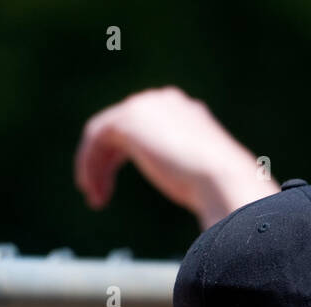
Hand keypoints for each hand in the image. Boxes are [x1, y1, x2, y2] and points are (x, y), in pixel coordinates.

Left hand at [75, 86, 279, 229]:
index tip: (115, 187)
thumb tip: (193, 193)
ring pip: (104, 135)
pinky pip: (96, 137)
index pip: (142, 128)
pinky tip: (91, 190)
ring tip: (94, 199)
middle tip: (97, 195)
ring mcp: (145, 106)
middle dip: (105, 163)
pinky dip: (88, 163)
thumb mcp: (201, 178)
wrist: (221, 179)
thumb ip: (188, 173)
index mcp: (184, 112)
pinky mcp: (128, 119)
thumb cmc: (219, 189)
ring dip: (95, 168)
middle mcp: (163, 102)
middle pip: (120, 129)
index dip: (122, 157)